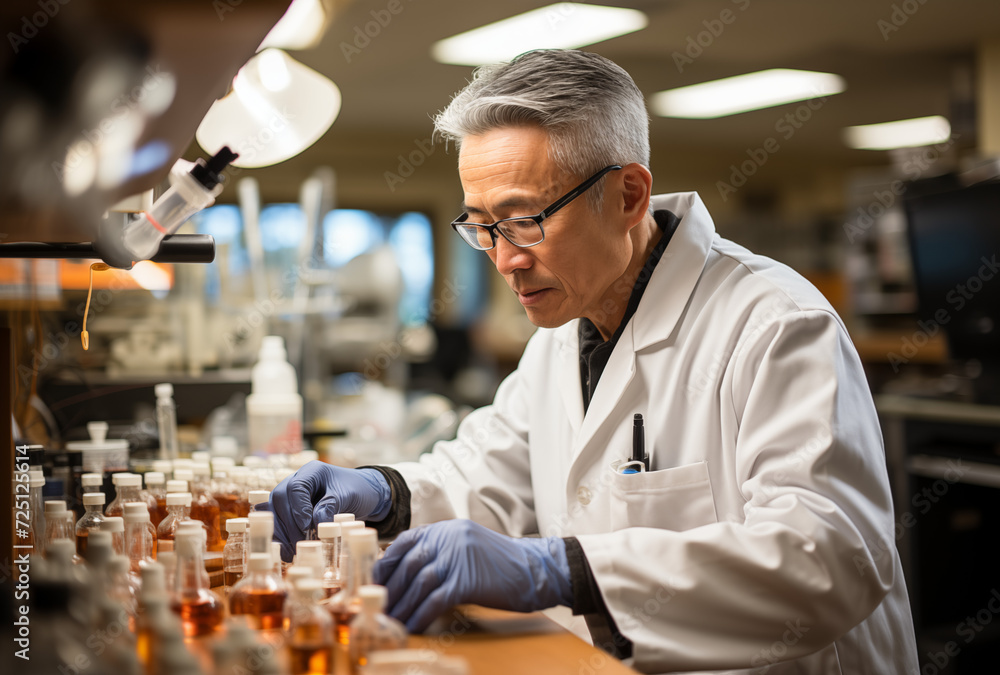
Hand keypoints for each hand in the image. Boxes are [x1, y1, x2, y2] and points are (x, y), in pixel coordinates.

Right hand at [263, 461, 390, 560]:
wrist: (364, 494)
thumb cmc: (357, 490)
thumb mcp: (348, 496)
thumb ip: (331, 505)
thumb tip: (316, 522)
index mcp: (312, 471)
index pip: (296, 486)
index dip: (298, 508)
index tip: (307, 526)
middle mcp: (298, 479)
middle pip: (281, 498)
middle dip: (288, 523)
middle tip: (300, 542)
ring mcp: (292, 494)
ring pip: (275, 510)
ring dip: (281, 532)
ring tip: (291, 551)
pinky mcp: (290, 508)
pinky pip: (278, 520)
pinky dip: (280, 536)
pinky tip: (285, 551)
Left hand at [373, 519, 572, 632]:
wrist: (535, 569)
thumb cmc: (501, 563)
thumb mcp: (468, 546)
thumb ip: (442, 552)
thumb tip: (410, 572)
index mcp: (447, 529)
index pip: (405, 542)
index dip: (386, 563)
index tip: (374, 580)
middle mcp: (449, 539)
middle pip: (409, 565)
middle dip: (390, 588)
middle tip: (378, 606)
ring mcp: (458, 558)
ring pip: (418, 584)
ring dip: (402, 605)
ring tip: (391, 621)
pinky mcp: (467, 580)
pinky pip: (435, 600)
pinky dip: (420, 615)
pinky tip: (412, 625)